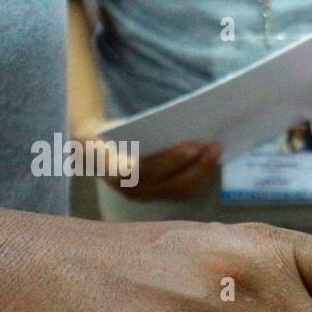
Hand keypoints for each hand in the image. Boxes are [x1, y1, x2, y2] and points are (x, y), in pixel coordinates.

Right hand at [71, 119, 220, 200]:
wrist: (94, 153)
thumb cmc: (110, 133)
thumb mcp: (116, 126)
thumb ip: (140, 124)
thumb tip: (178, 113)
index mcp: (115, 169)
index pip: (146, 169)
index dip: (172, 159)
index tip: (194, 145)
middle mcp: (131, 190)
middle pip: (171, 181)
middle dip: (196, 164)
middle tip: (214, 145)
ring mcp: (145, 196)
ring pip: (180, 189)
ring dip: (202, 171)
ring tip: (217, 150)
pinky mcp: (156, 197)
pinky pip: (183, 192)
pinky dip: (199, 177)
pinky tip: (211, 161)